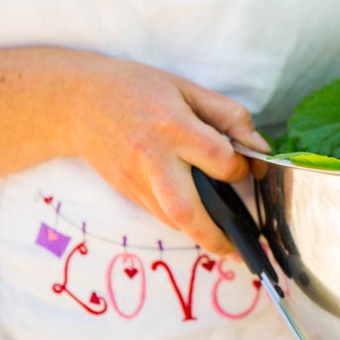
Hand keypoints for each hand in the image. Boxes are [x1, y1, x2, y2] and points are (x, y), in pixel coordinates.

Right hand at [65, 54, 270, 255]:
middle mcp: (152, 158)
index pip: (218, 158)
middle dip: (215, 235)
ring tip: (228, 244)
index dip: (241, 166)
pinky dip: (182, 221)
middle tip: (240, 249)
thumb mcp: (189, 90)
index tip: (249, 167)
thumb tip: (260, 148)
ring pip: (171, 219)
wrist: (80, 101)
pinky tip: (200, 222)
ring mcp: (135, 179)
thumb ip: (230, 117)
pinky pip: (159, 214)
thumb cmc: (141, 90)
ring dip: (201, 235)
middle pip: (185, 209)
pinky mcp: (126, 191)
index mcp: (172, 126)